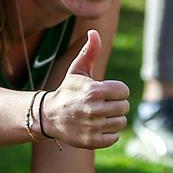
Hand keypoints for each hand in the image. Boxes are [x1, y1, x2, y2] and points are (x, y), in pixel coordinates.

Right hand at [43, 31, 129, 149]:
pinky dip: (109, 134)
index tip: (105, 93)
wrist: (49, 116)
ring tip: (100, 116)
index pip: (123, 91)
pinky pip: (114, 138)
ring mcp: (93, 127)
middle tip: (102, 105)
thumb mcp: (76, 70)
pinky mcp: (92, 141)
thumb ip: (89, 51)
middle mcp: (94, 109)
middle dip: (115, 105)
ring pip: (121, 123)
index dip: (116, 91)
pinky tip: (97, 127)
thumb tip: (94, 32)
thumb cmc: (67, 91)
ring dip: (113, 119)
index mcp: (94, 90)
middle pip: (124, 107)